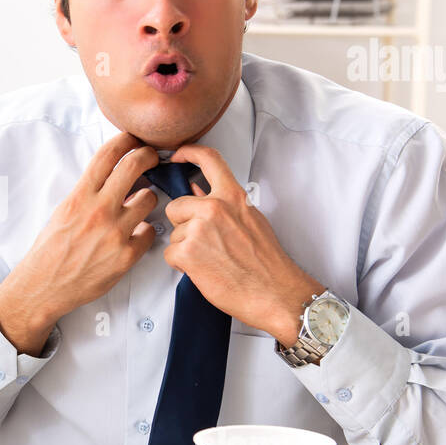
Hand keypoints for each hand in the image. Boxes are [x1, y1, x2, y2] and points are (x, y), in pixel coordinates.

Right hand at [0, 132, 159, 354]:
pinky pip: (150, 231)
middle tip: (151, 157)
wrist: (45, 285)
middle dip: (148, 156)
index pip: (108, 154)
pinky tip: (135, 235)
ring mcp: (115, 233)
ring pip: (150, 198)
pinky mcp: (126, 256)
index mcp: (80, 196)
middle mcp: (98, 210)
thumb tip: (113, 175)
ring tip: (138, 207)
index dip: (126, 139)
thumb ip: (88, 192)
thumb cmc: (52, 248)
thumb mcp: (64, 210)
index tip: (134, 138)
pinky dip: (145, 231)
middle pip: (134, 165)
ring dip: (148, 199)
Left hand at [161, 143, 321, 344]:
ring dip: (185, 248)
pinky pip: (170, 254)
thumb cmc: (267, 263)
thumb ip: (224, 204)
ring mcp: (199, 229)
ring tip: (212, 260)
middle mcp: (214, 208)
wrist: (275, 292)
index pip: (208, 159)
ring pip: (174, 234)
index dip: (187, 152)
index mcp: (233, 197)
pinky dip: (182, 265)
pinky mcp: (187, 252)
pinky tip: (204, 270)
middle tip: (204, 243)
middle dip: (183, 224)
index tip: (176, 155)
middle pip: (176, 206)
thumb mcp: (250, 220)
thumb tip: (197, 190)